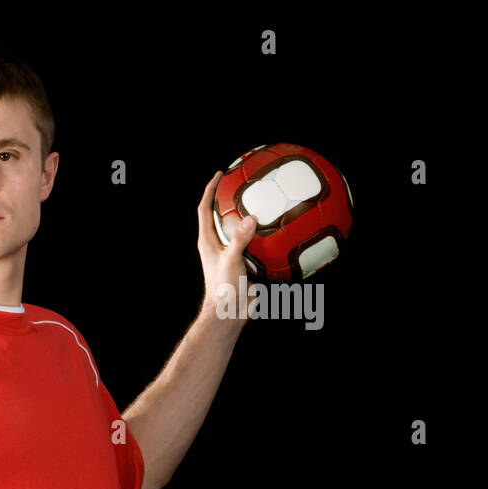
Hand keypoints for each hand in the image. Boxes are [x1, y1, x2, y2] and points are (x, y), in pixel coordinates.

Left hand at [196, 169, 258, 318]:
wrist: (231, 313)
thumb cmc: (223, 288)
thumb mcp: (231, 260)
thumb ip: (240, 239)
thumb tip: (252, 218)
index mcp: (208, 241)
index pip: (205, 208)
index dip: (210, 190)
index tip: (220, 175)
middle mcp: (219, 245)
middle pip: (223, 216)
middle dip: (231, 199)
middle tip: (244, 184)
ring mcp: (233, 254)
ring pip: (242, 231)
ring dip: (252, 218)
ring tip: (266, 204)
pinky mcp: (246, 264)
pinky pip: (258, 246)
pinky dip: (268, 238)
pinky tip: (282, 234)